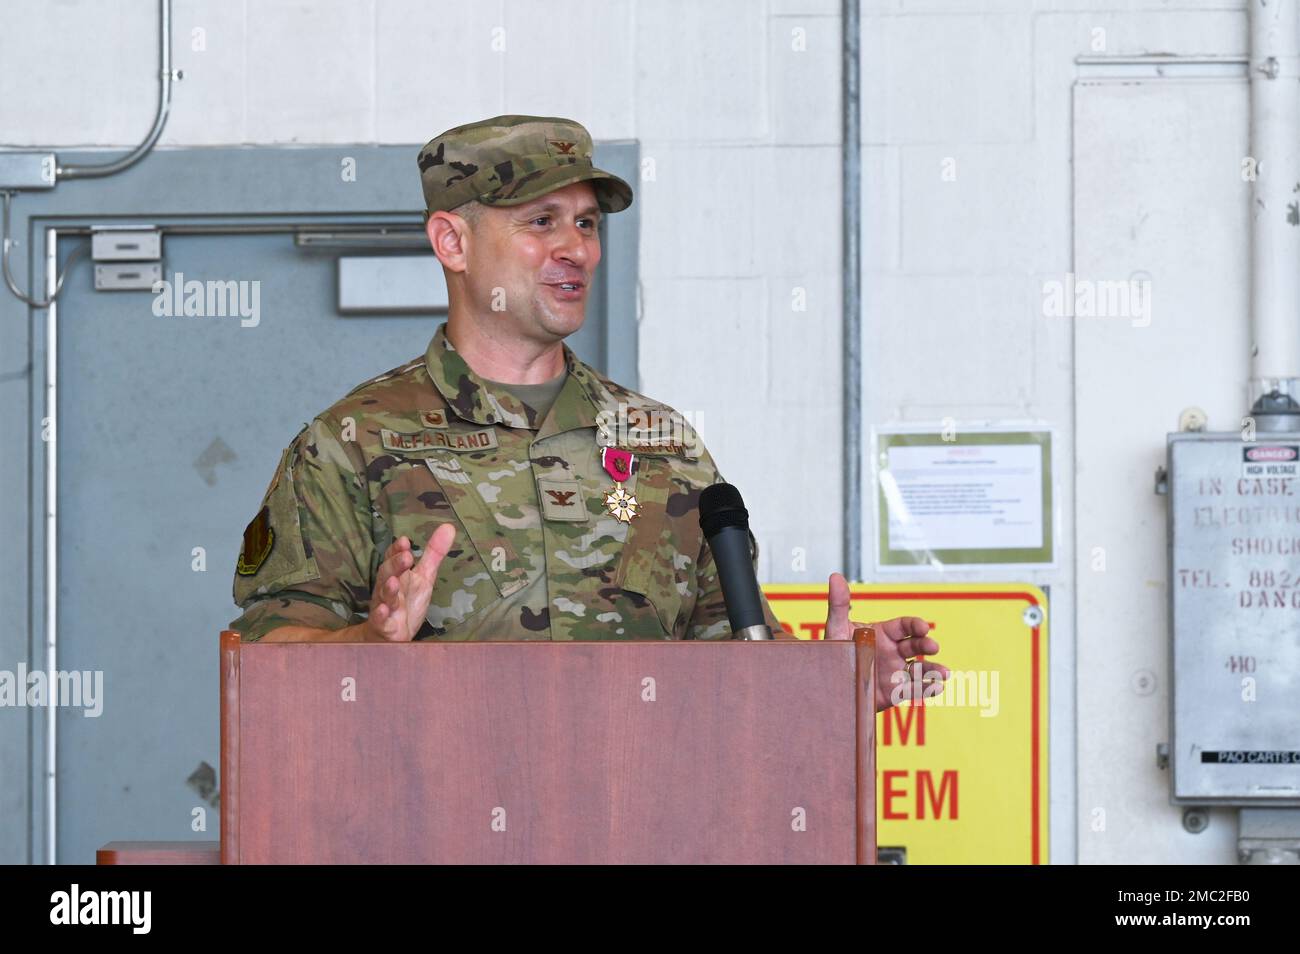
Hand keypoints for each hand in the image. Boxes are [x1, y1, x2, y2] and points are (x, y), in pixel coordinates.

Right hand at [362, 524, 455, 641]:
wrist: (391, 634)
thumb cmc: (408, 601)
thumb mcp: (425, 576)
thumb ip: (434, 553)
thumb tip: (449, 527)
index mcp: (397, 574)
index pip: (393, 558)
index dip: (397, 550)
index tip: (404, 541)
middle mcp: (388, 588)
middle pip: (387, 574)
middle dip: (395, 565)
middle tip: (406, 556)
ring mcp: (385, 606)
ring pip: (384, 596)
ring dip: (388, 589)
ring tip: (394, 581)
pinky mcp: (384, 626)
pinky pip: (381, 620)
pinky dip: (381, 615)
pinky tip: (383, 610)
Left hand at [822, 572, 949, 710]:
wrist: (829, 684)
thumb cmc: (833, 652)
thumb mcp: (836, 628)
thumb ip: (838, 604)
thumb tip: (836, 576)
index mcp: (883, 633)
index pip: (904, 626)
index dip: (915, 626)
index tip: (923, 627)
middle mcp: (893, 651)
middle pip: (915, 645)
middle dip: (926, 645)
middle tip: (933, 646)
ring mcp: (896, 671)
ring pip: (920, 669)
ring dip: (934, 669)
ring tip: (945, 673)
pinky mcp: (894, 691)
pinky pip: (914, 690)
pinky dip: (927, 689)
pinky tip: (937, 687)